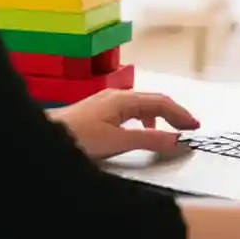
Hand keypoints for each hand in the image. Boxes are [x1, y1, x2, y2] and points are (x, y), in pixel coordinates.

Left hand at [46, 89, 199, 158]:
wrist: (44, 137)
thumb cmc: (79, 138)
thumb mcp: (117, 141)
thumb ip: (148, 140)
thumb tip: (176, 139)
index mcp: (123, 99)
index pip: (160, 102)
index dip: (180, 113)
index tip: (195, 127)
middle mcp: (116, 96)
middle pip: (152, 101)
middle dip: (173, 113)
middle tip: (189, 128)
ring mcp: (106, 102)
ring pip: (141, 106)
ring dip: (159, 117)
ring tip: (169, 133)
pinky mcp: (98, 111)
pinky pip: (130, 111)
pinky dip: (144, 120)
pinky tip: (141, 133)